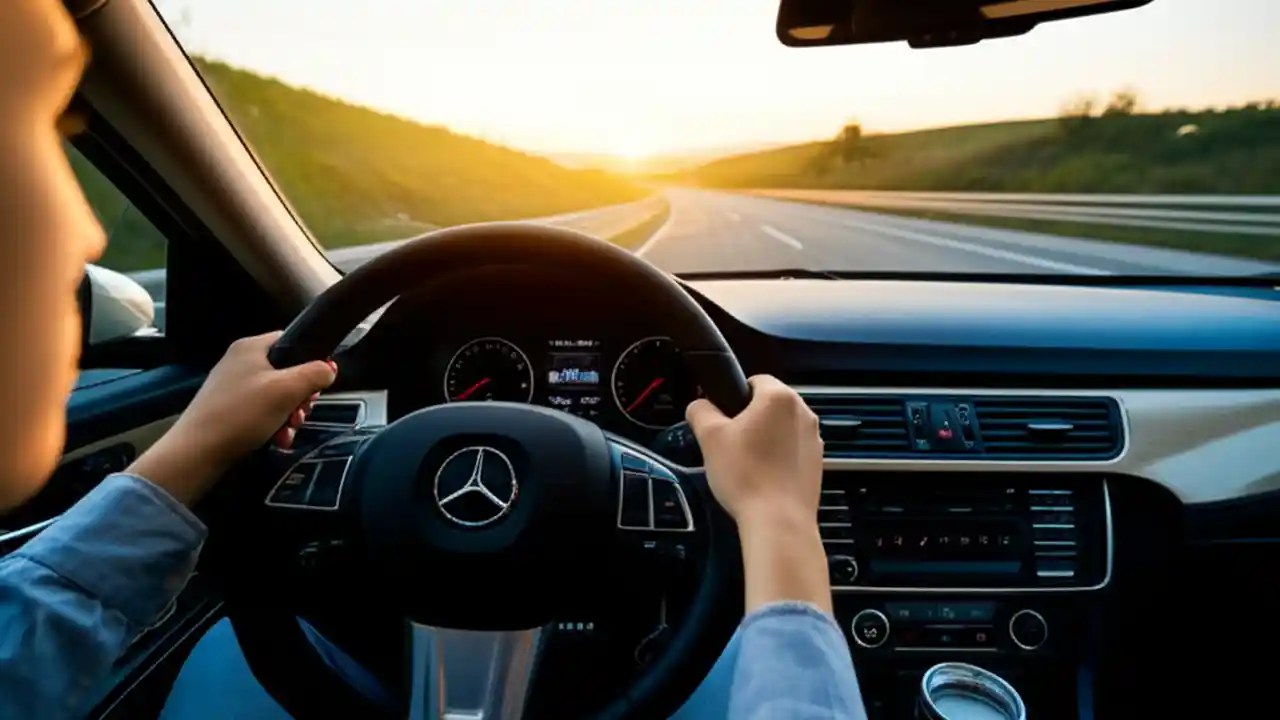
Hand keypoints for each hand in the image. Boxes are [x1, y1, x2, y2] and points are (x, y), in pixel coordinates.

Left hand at [128, 332, 336, 504]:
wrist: (198, 451)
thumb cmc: (243, 413)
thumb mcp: (287, 390)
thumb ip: (315, 374)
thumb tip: (328, 369)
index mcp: (251, 347)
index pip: (291, 341)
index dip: (311, 360)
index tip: (319, 385)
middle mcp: (240, 361)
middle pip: (287, 372)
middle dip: (301, 396)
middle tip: (302, 412)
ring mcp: (232, 385)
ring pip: (276, 395)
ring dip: (289, 414)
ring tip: (289, 431)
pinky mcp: (227, 408)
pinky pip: (261, 411)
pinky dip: (273, 424)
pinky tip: (277, 440)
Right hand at [686, 375, 829, 612]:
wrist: (778, 522)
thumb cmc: (744, 474)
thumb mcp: (710, 438)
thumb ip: (700, 411)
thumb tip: (699, 405)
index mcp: (780, 397)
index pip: (754, 380)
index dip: (734, 397)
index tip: (722, 420)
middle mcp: (804, 413)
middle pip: (770, 405)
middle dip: (750, 419)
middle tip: (730, 444)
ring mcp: (815, 440)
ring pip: (782, 429)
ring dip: (766, 439)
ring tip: (747, 465)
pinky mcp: (818, 464)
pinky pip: (793, 451)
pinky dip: (779, 458)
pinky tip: (764, 478)